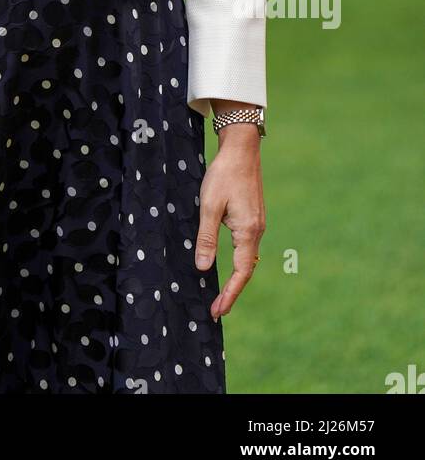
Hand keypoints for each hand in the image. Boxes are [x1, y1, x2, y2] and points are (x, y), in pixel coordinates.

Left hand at [195, 126, 265, 320]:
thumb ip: (206, 238)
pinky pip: (246, 245)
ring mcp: (257, 223)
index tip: (218, 311)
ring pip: (247, 257)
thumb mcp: (208, 206)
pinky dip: (238, 260)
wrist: (241, 148)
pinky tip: (227, 263)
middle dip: (233, 290)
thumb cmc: (223, 174)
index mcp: (248, 231)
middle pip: (247, 269)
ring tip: (220, 292)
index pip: (241, 272)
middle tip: (217, 308)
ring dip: (236, 277)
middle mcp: (257, 230)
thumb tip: (203, 268)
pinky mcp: (253, 216)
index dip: (230, 293)